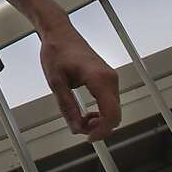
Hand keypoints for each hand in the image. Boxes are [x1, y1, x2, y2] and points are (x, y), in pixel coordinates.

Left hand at [39, 25, 121, 140]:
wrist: (60, 33)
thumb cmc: (57, 51)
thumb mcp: (56, 82)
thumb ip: (67, 107)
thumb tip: (76, 128)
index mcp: (99, 78)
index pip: (111, 114)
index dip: (101, 131)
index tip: (87, 138)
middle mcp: (110, 79)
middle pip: (115, 115)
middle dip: (99, 127)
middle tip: (78, 126)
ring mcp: (111, 79)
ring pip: (114, 111)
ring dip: (99, 121)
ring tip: (79, 119)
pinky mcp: (108, 80)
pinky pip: (110, 103)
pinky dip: (100, 113)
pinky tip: (86, 113)